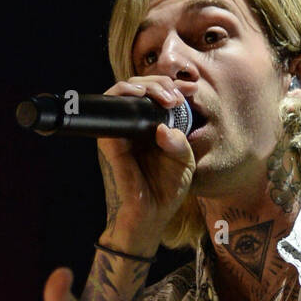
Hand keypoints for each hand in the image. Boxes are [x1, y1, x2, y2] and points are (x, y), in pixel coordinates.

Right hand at [98, 75, 195, 254]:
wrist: (151, 217)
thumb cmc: (165, 191)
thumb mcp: (185, 163)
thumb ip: (181, 142)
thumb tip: (163, 128)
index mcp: (150, 129)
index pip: (154, 96)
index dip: (171, 85)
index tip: (191, 89)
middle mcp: (133, 127)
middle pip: (138, 88)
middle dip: (159, 83)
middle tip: (176, 95)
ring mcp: (120, 133)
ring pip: (122, 92)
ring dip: (144, 85)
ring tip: (165, 96)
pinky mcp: (110, 142)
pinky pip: (111, 111)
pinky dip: (124, 96)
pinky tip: (142, 97)